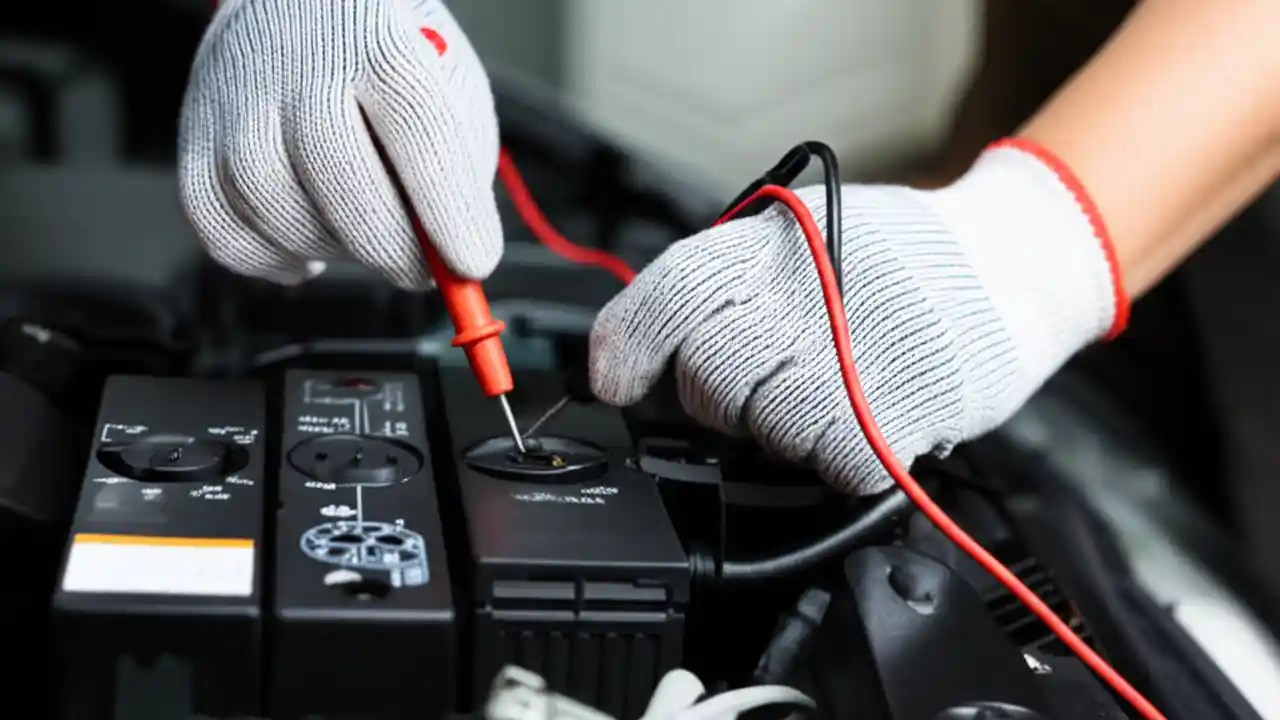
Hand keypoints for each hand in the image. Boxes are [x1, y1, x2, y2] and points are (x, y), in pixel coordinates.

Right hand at [179, 0, 500, 287]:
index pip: (417, 125)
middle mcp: (296, 62)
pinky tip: (310, 252)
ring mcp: (234, 97)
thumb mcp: (448, 82)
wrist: (300, 4)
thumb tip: (456, 253)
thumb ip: (458, 162)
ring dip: (332, 249)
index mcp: (376, 38)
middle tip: (421, 270)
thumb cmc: (385, 53)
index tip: (474, 261)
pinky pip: (219, 226)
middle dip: (389, 243)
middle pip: (337, 170)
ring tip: (366, 244)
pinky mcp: (194, 135)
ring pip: (273, 206)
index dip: (447, 207)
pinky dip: (269, 259)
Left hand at [589, 144, 1125, 493]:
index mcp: (778, 239)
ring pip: (766, 427)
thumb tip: (642, 337)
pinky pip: (831, 463)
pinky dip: (835, 456)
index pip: (676, 289)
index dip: (628, 342)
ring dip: (783, 426)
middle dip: (717, 397)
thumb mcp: (807, 230)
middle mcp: (811, 291)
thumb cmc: (902, 258)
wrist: (1015, 262)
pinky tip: (858, 421)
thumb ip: (733, 273)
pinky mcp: (907, 408)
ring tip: (825, 392)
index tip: (615, 381)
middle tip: (755, 386)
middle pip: (709, 374)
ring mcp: (858, 351)